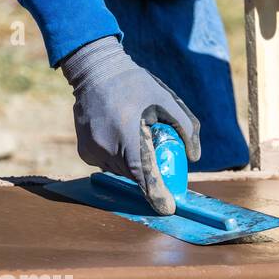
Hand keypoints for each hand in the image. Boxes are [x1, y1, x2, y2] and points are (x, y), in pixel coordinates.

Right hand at [60, 37, 199, 214]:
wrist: (96, 71)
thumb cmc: (135, 84)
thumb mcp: (167, 99)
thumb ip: (186, 128)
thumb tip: (194, 157)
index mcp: (130, 137)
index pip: (145, 177)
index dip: (157, 195)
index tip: (167, 208)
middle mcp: (108, 149)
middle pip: (134, 176)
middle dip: (147, 173)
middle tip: (157, 157)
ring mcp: (93, 152)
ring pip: (120, 172)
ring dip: (132, 164)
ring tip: (135, 138)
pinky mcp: (85, 152)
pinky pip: (106, 164)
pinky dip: (117, 157)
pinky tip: (119, 136)